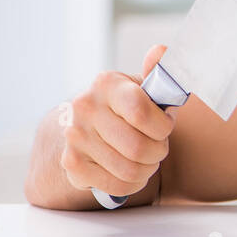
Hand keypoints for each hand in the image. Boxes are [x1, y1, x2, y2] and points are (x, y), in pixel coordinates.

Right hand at [60, 44, 177, 198]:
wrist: (90, 126)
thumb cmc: (128, 107)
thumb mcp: (145, 87)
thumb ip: (159, 73)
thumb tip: (161, 51)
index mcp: (106, 84)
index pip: (140, 111)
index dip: (162, 126)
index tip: (165, 126)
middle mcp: (85, 107)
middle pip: (138, 147)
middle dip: (158, 151)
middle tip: (158, 146)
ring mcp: (75, 136)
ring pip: (129, 170)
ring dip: (148, 169)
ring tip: (147, 158)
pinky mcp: (72, 164)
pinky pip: (116, 185)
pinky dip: (133, 183)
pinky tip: (133, 171)